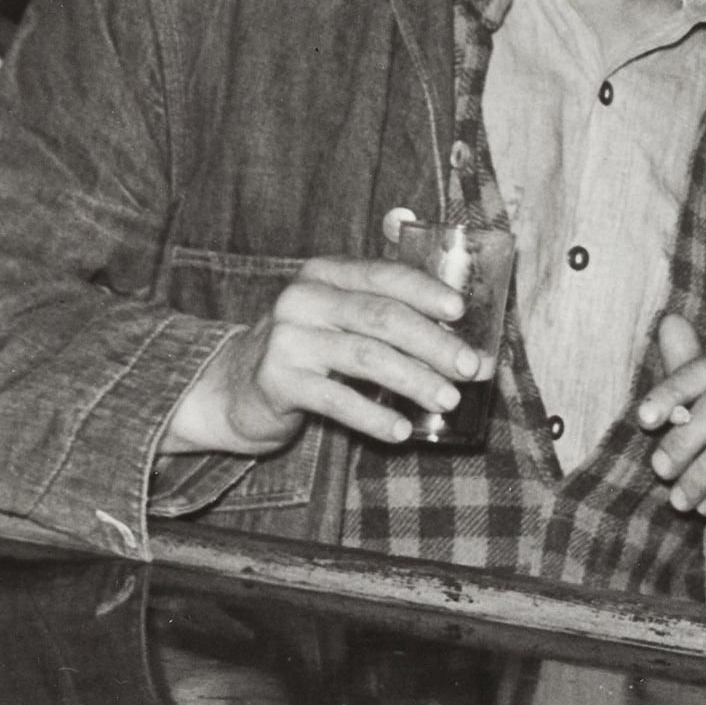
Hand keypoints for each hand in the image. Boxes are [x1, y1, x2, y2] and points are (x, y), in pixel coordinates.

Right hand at [161, 258, 483, 456]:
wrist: (236, 387)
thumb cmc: (309, 350)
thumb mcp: (339, 317)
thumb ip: (388, 314)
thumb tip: (463, 336)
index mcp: (326, 273)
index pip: (384, 274)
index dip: (426, 291)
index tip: (461, 312)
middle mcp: (304, 298)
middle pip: (381, 315)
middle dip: (433, 342)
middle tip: (469, 368)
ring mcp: (288, 338)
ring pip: (366, 355)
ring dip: (414, 379)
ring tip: (447, 400)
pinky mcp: (279, 380)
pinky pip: (337, 400)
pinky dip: (374, 417)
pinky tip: (401, 431)